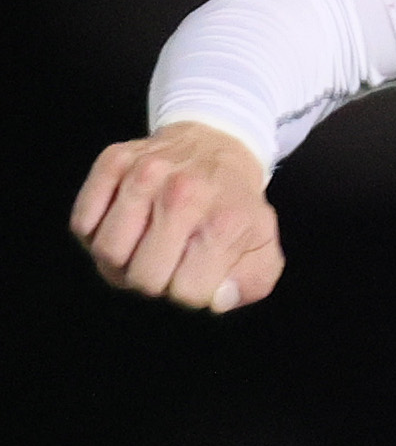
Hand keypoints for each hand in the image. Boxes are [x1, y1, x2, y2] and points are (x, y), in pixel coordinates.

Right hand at [71, 125, 284, 311]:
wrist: (216, 146)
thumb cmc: (235, 207)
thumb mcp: (262, 249)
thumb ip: (249, 284)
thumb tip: (217, 299)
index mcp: (223, 222)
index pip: (186, 292)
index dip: (188, 295)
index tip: (194, 276)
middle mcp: (182, 195)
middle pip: (142, 277)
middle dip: (154, 283)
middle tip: (166, 266)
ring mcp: (144, 175)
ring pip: (107, 252)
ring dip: (120, 263)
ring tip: (141, 251)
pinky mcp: (113, 162)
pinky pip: (82, 222)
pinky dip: (96, 236)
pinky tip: (123, 230)